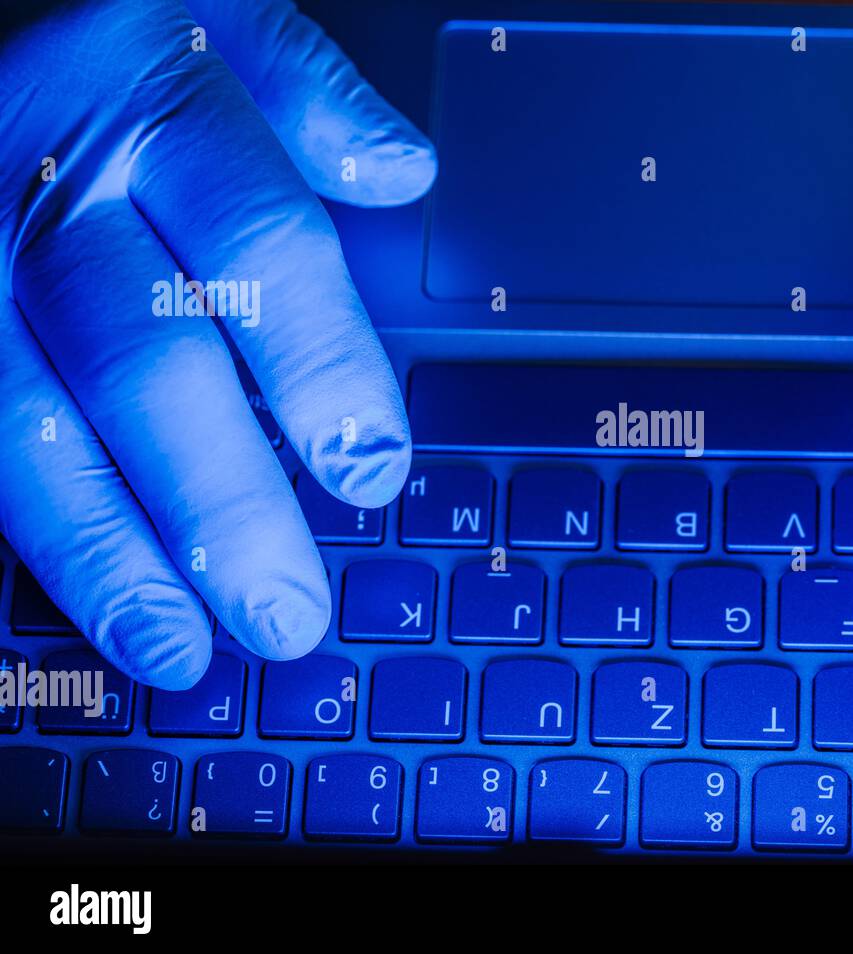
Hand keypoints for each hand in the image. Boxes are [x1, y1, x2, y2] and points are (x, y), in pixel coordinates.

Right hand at [0, 0, 433, 687]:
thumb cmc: (112, 37)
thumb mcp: (217, 15)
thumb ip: (310, 92)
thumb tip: (404, 172)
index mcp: (154, 106)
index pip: (259, 248)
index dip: (321, 366)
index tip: (373, 470)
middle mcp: (47, 188)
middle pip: (144, 362)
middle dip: (219, 502)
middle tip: (287, 611)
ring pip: (27, 422)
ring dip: (107, 551)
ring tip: (176, 649)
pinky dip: (27, 527)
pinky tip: (78, 597)